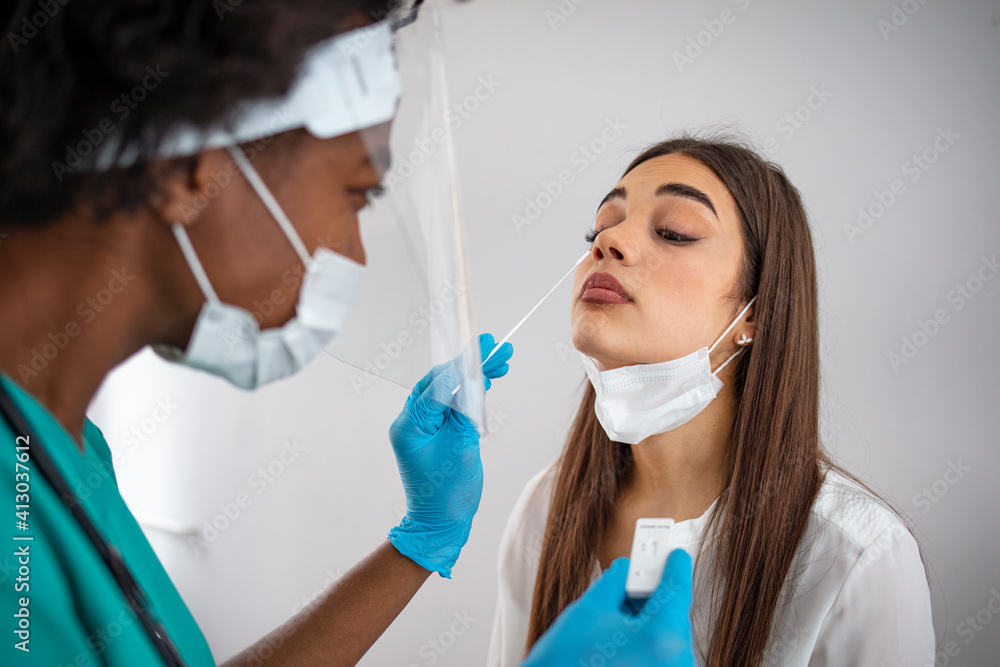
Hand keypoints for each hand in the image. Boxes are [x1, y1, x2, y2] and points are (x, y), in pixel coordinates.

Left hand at [387, 333, 512, 577]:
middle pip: (442, 381)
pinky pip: (450, 404)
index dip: (463, 364)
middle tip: (498, 349)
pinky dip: (468, 393)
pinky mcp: (432, 432)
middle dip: (470, 364)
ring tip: (500, 362)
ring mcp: (421, 426)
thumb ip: (466, 411)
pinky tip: (486, 380)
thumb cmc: (448, 494)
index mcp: (410, 424)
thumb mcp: (462, 448)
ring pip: (447, 390)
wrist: (440, 524)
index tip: (484, 347)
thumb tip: (474, 380)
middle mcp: (410, 421)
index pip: (438, 384)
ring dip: (472, 376)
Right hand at [521, 549, 694, 666]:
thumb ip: (615, 582)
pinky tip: (623, 630)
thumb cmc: (565, 662)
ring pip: (667, 636)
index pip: (678, 590)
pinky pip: (661, 654)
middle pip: (673, 614)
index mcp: (662, 637)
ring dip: (650, 618)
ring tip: (621, 607)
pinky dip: (647, 639)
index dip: (675, 567)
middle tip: (638, 577)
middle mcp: (675, 661)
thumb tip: (626, 570)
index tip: (675, 555)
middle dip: (654, 594)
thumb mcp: (590, 609)